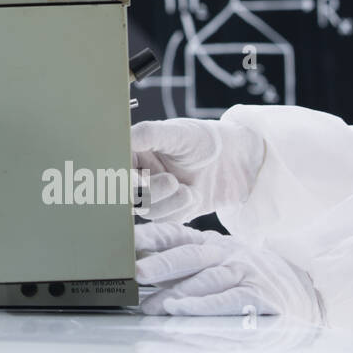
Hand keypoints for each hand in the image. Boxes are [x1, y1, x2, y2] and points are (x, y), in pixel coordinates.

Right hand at [132, 117, 263, 221]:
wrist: (237, 161)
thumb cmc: (205, 141)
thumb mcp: (175, 132)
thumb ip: (147, 134)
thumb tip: (122, 137)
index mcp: (134, 152)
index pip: (115, 167)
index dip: (120, 176)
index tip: (135, 178)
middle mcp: (139, 175)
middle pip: (127, 193)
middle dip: (148, 191)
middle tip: (171, 181)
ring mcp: (154, 195)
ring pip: (145, 210)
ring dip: (167, 201)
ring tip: (188, 188)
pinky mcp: (170, 212)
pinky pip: (164, 220)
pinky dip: (179, 210)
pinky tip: (194, 195)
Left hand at [135, 222, 321, 322]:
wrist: (298, 285)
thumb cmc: (242, 273)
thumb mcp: (211, 258)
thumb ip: (177, 260)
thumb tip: (133, 262)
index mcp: (207, 242)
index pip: (174, 234)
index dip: (149, 236)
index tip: (124, 239)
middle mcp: (224, 253)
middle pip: (189, 254)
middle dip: (160, 263)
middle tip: (134, 273)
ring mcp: (243, 273)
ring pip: (207, 279)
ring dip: (178, 291)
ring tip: (153, 304)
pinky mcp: (259, 296)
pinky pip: (229, 300)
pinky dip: (204, 305)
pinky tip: (183, 310)